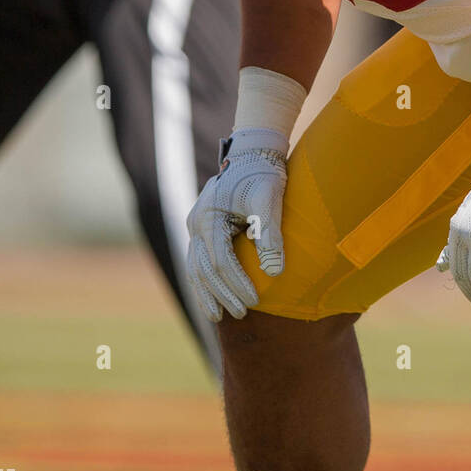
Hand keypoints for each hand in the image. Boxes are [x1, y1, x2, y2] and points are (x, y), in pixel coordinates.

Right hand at [186, 130, 286, 321]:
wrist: (254, 153)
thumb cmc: (263, 174)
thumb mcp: (269, 200)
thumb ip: (270, 234)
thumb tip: (275, 273)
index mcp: (209, 216)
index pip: (220, 259)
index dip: (236, 282)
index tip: (255, 301)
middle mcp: (196, 222)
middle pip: (203, 268)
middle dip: (221, 293)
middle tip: (242, 313)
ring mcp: (196, 226)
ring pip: (195, 267)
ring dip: (207, 293)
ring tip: (218, 317)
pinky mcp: (204, 229)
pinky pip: (198, 261)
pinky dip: (204, 282)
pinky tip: (212, 298)